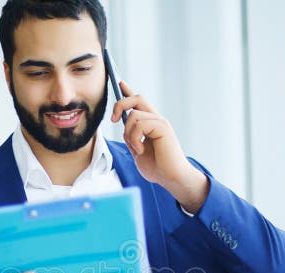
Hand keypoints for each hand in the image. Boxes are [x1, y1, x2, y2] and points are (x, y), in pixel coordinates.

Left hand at [111, 81, 209, 213]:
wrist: (171, 178)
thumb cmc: (157, 169)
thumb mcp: (137, 151)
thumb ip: (131, 138)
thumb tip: (123, 126)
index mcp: (150, 125)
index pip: (139, 103)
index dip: (128, 92)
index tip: (120, 83)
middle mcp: (156, 120)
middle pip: (137, 98)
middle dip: (120, 104)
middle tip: (113, 119)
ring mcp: (160, 122)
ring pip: (134, 115)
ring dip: (128, 134)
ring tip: (137, 149)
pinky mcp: (163, 127)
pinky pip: (140, 125)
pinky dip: (135, 139)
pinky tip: (141, 150)